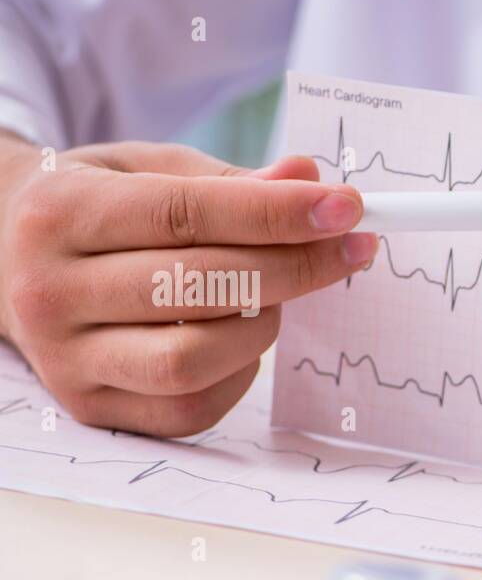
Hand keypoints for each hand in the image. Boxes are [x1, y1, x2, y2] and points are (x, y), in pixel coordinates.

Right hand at [0, 135, 376, 435]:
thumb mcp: (147, 170)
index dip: (277, 214)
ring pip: (194, 358)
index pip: (186, 215)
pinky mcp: (94, 409)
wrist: (8, 263)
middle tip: (349, 249)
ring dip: (262, 325)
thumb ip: (229, 180)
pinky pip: (192, 406)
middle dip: (293, 267)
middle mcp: (50, 291)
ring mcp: (67, 361)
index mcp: (60, 213)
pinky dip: (239, 372)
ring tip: (274, 295)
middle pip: (198, 288)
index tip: (346, 209)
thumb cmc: (96, 210)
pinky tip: (242, 337)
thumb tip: (308, 180)